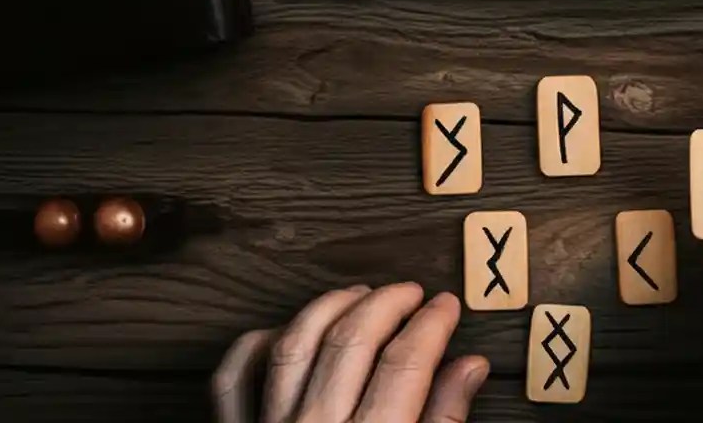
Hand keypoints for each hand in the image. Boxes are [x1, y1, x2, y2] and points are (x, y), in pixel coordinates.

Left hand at [211, 283, 488, 422]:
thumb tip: (468, 368)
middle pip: (350, 343)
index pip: (405, 364)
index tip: (446, 306)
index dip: (431, 324)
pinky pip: (234, 379)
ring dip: (329, 309)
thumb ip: (443, 422)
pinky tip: (285, 331)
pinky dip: (257, 346)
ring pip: (292, 346)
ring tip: (358, 296)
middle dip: (387, 305)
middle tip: (410, 292)